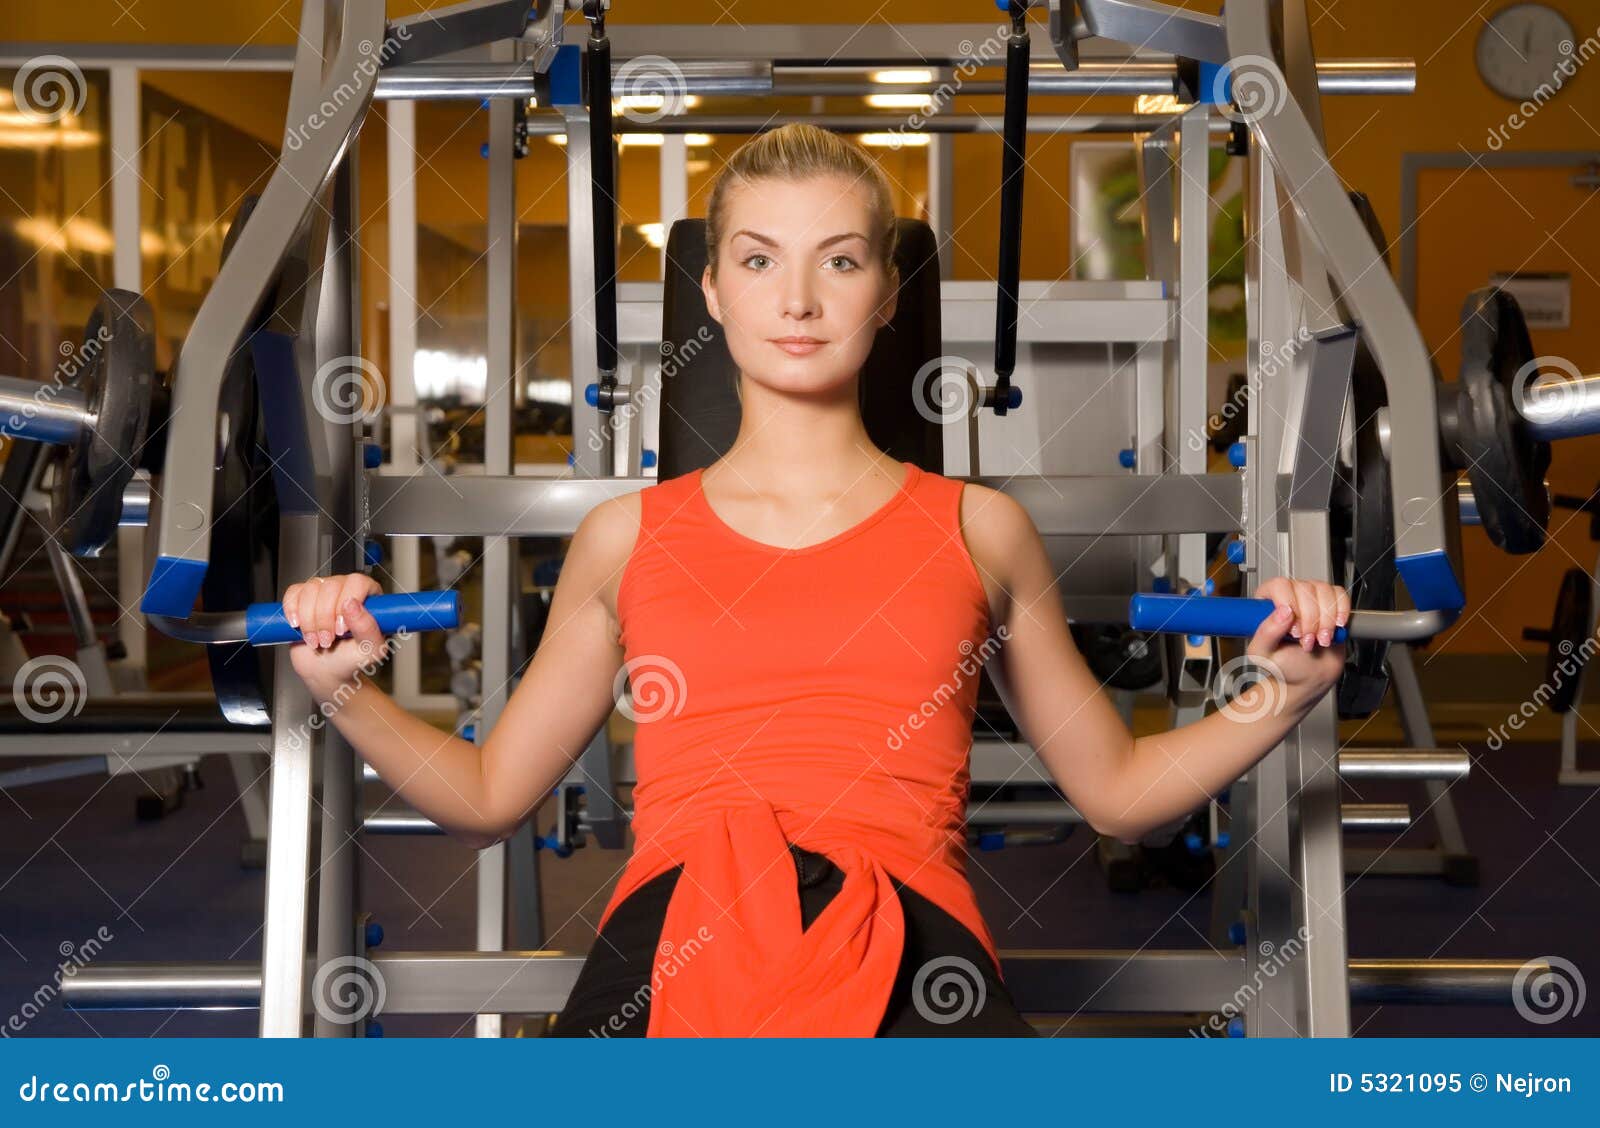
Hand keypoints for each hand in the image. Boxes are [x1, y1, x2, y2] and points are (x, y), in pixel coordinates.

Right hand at [282, 574, 387, 701]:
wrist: (327, 671)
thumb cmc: (352, 660)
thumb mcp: (370, 651)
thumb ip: (368, 628)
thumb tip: (353, 605)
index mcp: (369, 596)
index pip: (358, 583)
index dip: (346, 604)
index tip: (342, 629)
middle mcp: (347, 589)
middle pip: (331, 586)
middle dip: (325, 618)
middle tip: (328, 640)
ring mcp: (324, 592)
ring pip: (311, 590)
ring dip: (309, 620)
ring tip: (316, 640)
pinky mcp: (302, 598)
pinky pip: (293, 592)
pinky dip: (292, 611)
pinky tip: (298, 626)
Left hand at [1244, 576, 1348, 705]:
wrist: (1308, 677)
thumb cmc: (1283, 665)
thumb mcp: (1264, 655)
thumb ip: (1266, 633)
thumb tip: (1282, 612)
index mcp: (1265, 604)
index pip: (1279, 585)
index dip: (1289, 604)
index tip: (1293, 629)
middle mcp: (1288, 596)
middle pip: (1305, 589)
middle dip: (1310, 620)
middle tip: (1306, 641)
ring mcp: (1310, 598)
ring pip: (1324, 591)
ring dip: (1326, 620)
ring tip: (1319, 639)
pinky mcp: (1330, 604)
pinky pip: (1340, 596)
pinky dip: (1341, 613)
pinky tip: (1334, 628)